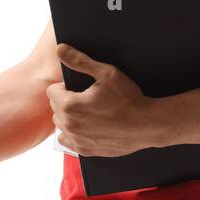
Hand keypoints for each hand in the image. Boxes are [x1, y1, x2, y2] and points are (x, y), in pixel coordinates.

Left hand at [45, 44, 159, 155]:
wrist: (147, 125)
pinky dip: (73, 134)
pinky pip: (67, 140)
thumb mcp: (106, 73)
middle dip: (66, 101)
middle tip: (88, 99)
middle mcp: (69, 124)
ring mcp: (76, 140)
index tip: (81, 88)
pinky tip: (87, 127)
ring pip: (60, 124)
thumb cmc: (128, 98)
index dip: (66, 86)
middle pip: (55, 107)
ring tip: (89, 112)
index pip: (52, 91)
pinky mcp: (84, 151)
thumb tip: (60, 49)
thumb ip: (80, 61)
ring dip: (69, 117)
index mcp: (69, 105)